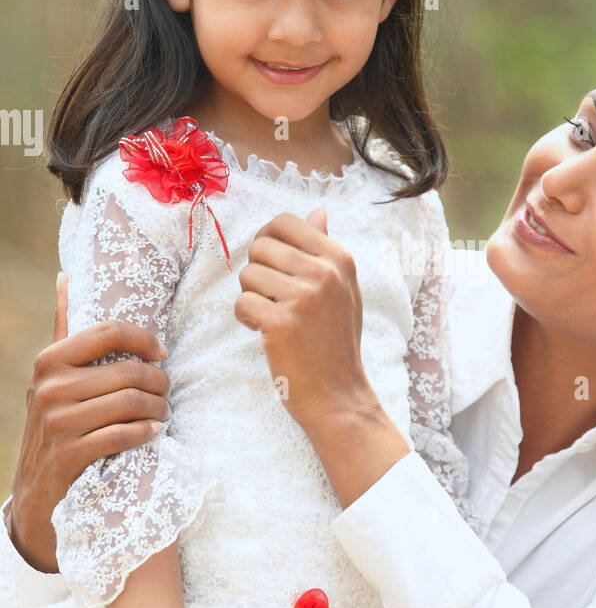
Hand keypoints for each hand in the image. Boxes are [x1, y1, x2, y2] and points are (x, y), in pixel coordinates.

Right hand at [9, 272, 171, 572]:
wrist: (36, 490)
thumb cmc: (54, 423)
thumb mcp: (52, 376)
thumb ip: (64, 329)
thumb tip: (66, 277)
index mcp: (50, 360)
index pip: (110, 332)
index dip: (144, 339)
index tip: (160, 353)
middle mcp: (51, 386)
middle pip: (129, 371)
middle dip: (158, 382)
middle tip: (165, 392)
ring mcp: (59, 421)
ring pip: (132, 402)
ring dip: (158, 408)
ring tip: (161, 412)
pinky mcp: (71, 452)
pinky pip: (124, 433)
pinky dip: (145, 432)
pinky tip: (152, 433)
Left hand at [235, 207, 374, 429]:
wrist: (339, 395)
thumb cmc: (336, 342)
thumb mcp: (343, 290)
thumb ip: (326, 250)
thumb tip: (317, 212)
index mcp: (339, 259)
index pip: (285, 222)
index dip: (268, 240)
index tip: (272, 265)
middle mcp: (324, 273)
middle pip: (261, 246)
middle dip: (258, 272)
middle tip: (272, 297)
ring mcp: (304, 298)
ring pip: (248, 275)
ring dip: (252, 297)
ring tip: (272, 317)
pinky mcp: (282, 323)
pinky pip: (242, 303)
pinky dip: (246, 319)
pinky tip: (265, 332)